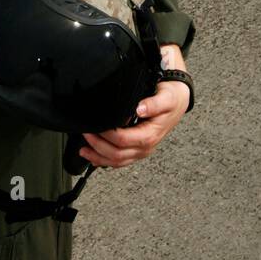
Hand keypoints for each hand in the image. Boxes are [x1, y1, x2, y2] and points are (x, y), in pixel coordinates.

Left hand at [78, 45, 190, 168]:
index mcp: (150, 135)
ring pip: (117, 162)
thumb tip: (140, 109)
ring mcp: (141, 151)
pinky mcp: (137, 150)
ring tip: (83, 149)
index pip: (124, 140)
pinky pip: (120, 161)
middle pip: (117, 155)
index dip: (107, 135)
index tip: (96, 125)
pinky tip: (93, 156)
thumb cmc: (170, 99)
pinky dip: (104, 160)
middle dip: (98, 146)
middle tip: (85, 133)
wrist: (177, 102)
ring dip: (99, 157)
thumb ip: (154, 103)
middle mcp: (146, 147)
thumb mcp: (166, 97)